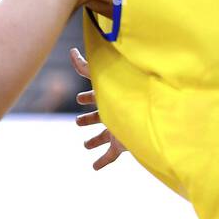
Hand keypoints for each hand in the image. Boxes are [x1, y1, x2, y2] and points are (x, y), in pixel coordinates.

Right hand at [70, 47, 126, 170]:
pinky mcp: (121, 145)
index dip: (86, 98)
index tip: (79, 100)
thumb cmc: (125, 96)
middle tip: (78, 122)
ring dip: (94, 141)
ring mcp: (117, 131)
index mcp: (109, 99)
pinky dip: (102, 162)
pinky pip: (110, 156)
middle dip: (88, 119)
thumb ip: (85, 67)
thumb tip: (71, 50)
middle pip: (99, 117)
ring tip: (86, 145)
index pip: (95, 97)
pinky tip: (95, 168)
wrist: (147, 118)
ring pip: (103, 137)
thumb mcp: (101, 80)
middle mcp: (113, 115)